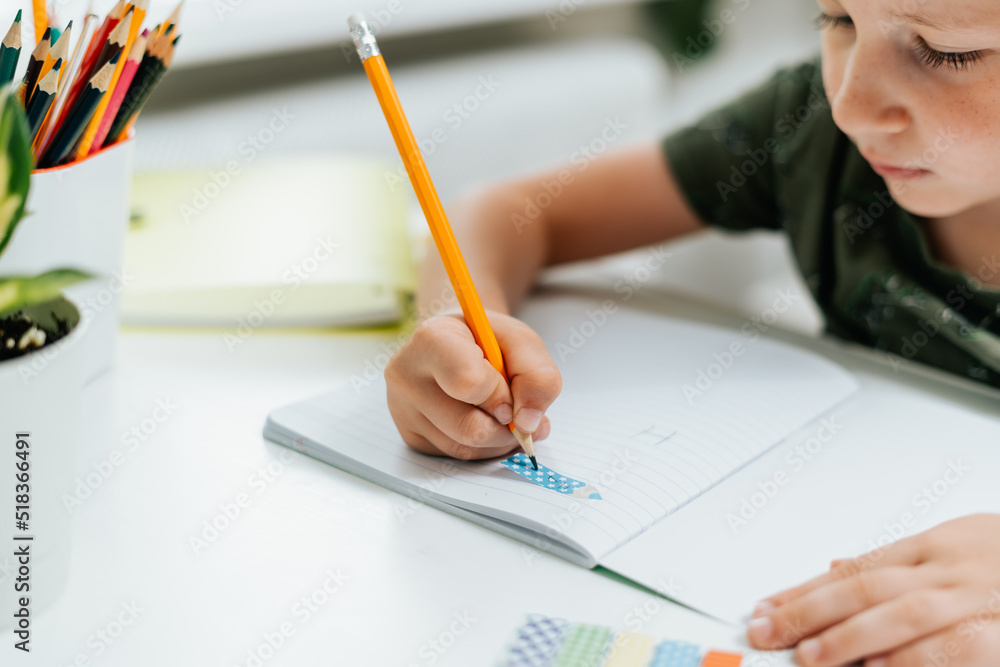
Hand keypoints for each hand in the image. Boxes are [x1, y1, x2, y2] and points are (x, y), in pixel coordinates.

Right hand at [385, 311, 561, 459]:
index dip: (501, 394)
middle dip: (505, 425)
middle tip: (514, 407)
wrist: (456, 343)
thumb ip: (537, 376)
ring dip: (499, 440)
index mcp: (431, 340)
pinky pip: (456, 457)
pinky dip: (484, 448)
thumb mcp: (520, 341)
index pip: (468, 382)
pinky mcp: (410, 436)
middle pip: (469, 428)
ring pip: (465, 448)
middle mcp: (406, 375)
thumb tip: (528, 424)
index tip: (510, 388)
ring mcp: (403, 409)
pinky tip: (485, 422)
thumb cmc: (486, 340)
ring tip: (505, 414)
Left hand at [747, 514, 999, 666]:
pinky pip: (959, 644)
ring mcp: (982, 597)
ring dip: (852, 636)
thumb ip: (897, 563)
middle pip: (868, 587)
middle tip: (768, 631)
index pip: (855, 569)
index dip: (805, 590)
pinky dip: (917, 657)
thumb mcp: (954, 547)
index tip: (765, 608)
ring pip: (906, 614)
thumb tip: (835, 565)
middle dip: (811, 611)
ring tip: (810, 658)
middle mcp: (951, 568)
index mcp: (935, 547)